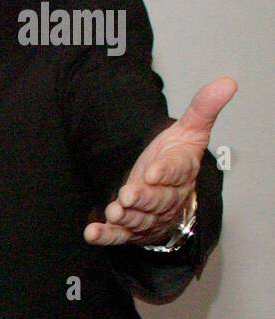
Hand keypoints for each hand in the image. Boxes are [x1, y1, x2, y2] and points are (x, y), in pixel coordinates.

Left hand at [84, 77, 235, 246]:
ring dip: (126, 217)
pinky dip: (105, 236)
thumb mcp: (188, 131)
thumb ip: (202, 109)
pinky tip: (91, 233)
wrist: (169, 192)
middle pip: (158, 200)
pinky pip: (118, 236)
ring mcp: (147, 214)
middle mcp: (166, 197)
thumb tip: (227, 83)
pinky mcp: (129, 229)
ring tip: (114, 211)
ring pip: (140, 219)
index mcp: (181, 172)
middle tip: (128, 194)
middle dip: (144, 198)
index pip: (176, 171)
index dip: (165, 172)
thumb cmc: (174, 160)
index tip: (153, 171)